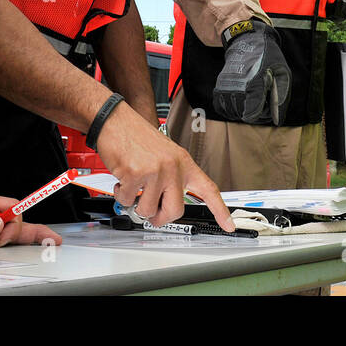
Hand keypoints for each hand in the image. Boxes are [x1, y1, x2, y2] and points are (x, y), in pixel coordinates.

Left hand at [0, 188, 61, 248]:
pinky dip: (9, 236)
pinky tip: (16, 242)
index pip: (8, 207)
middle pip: (13, 216)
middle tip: (50, 241)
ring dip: (22, 233)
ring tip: (44, 240)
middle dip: (31, 228)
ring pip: (5, 224)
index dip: (13, 223)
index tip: (2, 241)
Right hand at [94, 106, 234, 231]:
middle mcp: (173, 167)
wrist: (116, 120)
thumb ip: (170, 179)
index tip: (229, 226)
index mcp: (184, 162)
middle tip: (150, 214)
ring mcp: (155, 171)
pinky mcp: (136, 174)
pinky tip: (122, 179)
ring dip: (135, 204)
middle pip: (175, 210)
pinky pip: (127, 200)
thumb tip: (164, 207)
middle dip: (159, 218)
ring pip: (147, 210)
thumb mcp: (164, 155)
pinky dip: (121, 195)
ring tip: (133, 185)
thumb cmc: (136, 136)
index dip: (220, 210)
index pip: (208, 189)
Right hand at [212, 20, 291, 123]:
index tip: (266, 110)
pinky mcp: (220, 84)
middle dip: (255, 115)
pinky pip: (220, 106)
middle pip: (244, 115)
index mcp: (257, 83)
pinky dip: (228, 110)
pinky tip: (238, 104)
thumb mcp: (282, 74)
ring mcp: (227, 84)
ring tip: (251, 103)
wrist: (247, 40)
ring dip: (242, 113)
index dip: (261, 116)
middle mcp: (239, 85)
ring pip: (232, 112)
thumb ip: (280, 97)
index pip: (254, 112)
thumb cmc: (268, 58)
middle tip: (262, 104)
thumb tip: (277, 119)